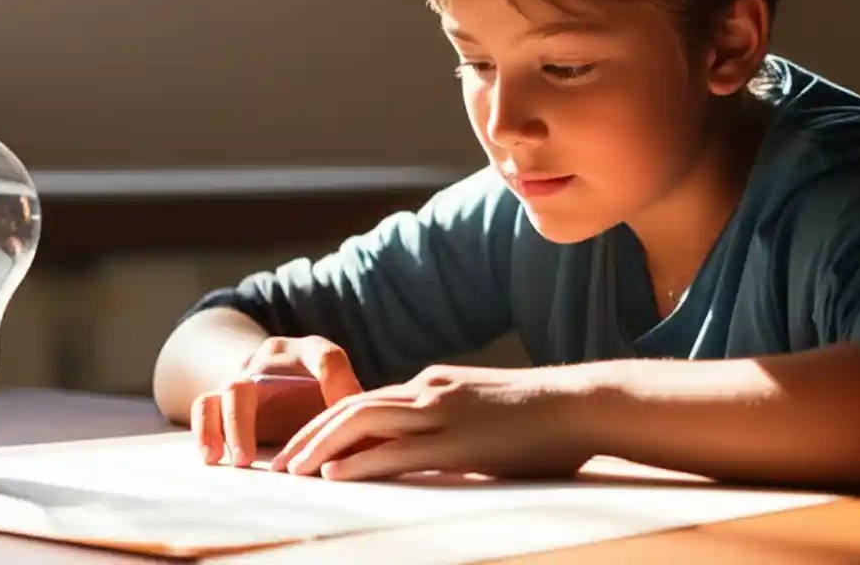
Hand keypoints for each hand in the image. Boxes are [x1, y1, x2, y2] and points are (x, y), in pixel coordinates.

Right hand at [191, 335, 362, 467]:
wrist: (277, 375)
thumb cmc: (320, 388)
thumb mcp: (342, 392)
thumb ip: (355, 410)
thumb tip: (376, 446)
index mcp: (311, 351)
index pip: (326, 357)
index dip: (336, 384)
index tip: (346, 414)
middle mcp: (273, 357)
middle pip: (265, 371)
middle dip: (274, 410)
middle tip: (271, 457)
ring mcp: (244, 375)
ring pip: (229, 390)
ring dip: (230, 426)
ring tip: (234, 460)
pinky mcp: (223, 397)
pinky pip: (205, 406)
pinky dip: (206, 430)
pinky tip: (211, 457)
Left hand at [269, 364, 595, 480]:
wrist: (581, 404)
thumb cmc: (543, 415)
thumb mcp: (485, 409)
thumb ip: (452, 419)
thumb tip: (432, 446)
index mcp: (433, 382)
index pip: (366, 399)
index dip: (327, 424)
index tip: (301, 448)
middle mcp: (429, 390)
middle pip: (350, 407)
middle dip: (308, 435)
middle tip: (278, 464)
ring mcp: (442, 412)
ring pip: (361, 422)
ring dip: (318, 447)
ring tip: (290, 472)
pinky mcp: (457, 442)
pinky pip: (396, 451)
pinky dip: (357, 463)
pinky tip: (332, 477)